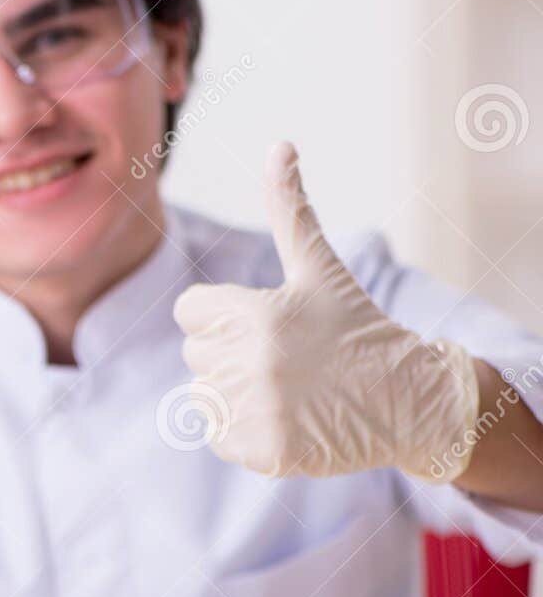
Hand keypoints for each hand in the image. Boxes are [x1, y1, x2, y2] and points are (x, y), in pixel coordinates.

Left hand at [171, 141, 478, 479]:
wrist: (407, 400)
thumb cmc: (356, 327)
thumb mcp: (321, 268)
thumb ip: (290, 210)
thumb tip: (279, 145)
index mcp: (255, 314)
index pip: (189, 311)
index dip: (219, 313)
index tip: (260, 319)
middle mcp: (251, 363)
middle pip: (196, 352)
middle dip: (230, 350)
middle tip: (283, 354)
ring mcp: (255, 410)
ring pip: (202, 393)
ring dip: (233, 390)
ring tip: (286, 385)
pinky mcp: (260, 450)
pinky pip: (216, 433)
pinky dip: (242, 429)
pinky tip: (285, 416)